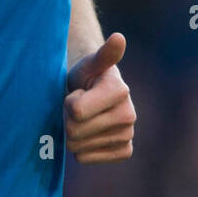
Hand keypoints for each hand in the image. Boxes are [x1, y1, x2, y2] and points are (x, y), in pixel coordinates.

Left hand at [64, 33, 134, 163]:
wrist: (92, 94)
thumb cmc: (87, 76)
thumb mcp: (89, 63)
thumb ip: (103, 54)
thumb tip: (119, 38)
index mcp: (120, 91)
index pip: (76, 111)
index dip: (69, 102)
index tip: (79, 93)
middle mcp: (129, 115)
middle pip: (74, 131)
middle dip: (68, 119)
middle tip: (78, 107)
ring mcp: (127, 135)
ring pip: (76, 146)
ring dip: (73, 133)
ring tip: (83, 119)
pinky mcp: (123, 151)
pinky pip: (85, 158)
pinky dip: (80, 149)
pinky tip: (89, 134)